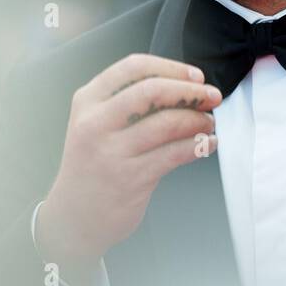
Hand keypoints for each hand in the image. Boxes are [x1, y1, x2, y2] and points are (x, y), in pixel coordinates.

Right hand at [35, 54, 219, 273]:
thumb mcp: (94, 123)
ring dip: (197, 120)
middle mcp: (95, 123)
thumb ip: (127, 101)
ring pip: (166, 123)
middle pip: (152, 91)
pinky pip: (174, 154)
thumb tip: (184, 86)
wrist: (73, 217)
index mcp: (87, 101)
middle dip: (190, 91)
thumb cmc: (93, 164)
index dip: (171, 68)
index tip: (195, 76)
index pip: (133, 68)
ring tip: (208, 122)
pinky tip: (208, 143)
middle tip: (211, 96)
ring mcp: (111, 151)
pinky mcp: (130, 178)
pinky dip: (198, 145)